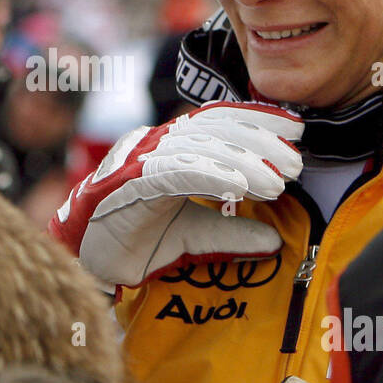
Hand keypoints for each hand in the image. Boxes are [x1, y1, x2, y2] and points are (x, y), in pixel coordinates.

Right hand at [48, 102, 303, 289]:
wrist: (85, 261)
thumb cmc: (132, 241)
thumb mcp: (192, 238)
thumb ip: (230, 235)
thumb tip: (275, 240)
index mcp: (169, 148)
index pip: (218, 122)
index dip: (257, 120)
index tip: (296, 131)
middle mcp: (154, 144)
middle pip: (214, 129)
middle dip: (259, 140)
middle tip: (297, 160)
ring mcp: (139, 159)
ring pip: (198, 147)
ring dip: (242, 161)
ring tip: (277, 180)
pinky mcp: (130, 181)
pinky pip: (176, 170)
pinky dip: (210, 174)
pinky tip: (240, 185)